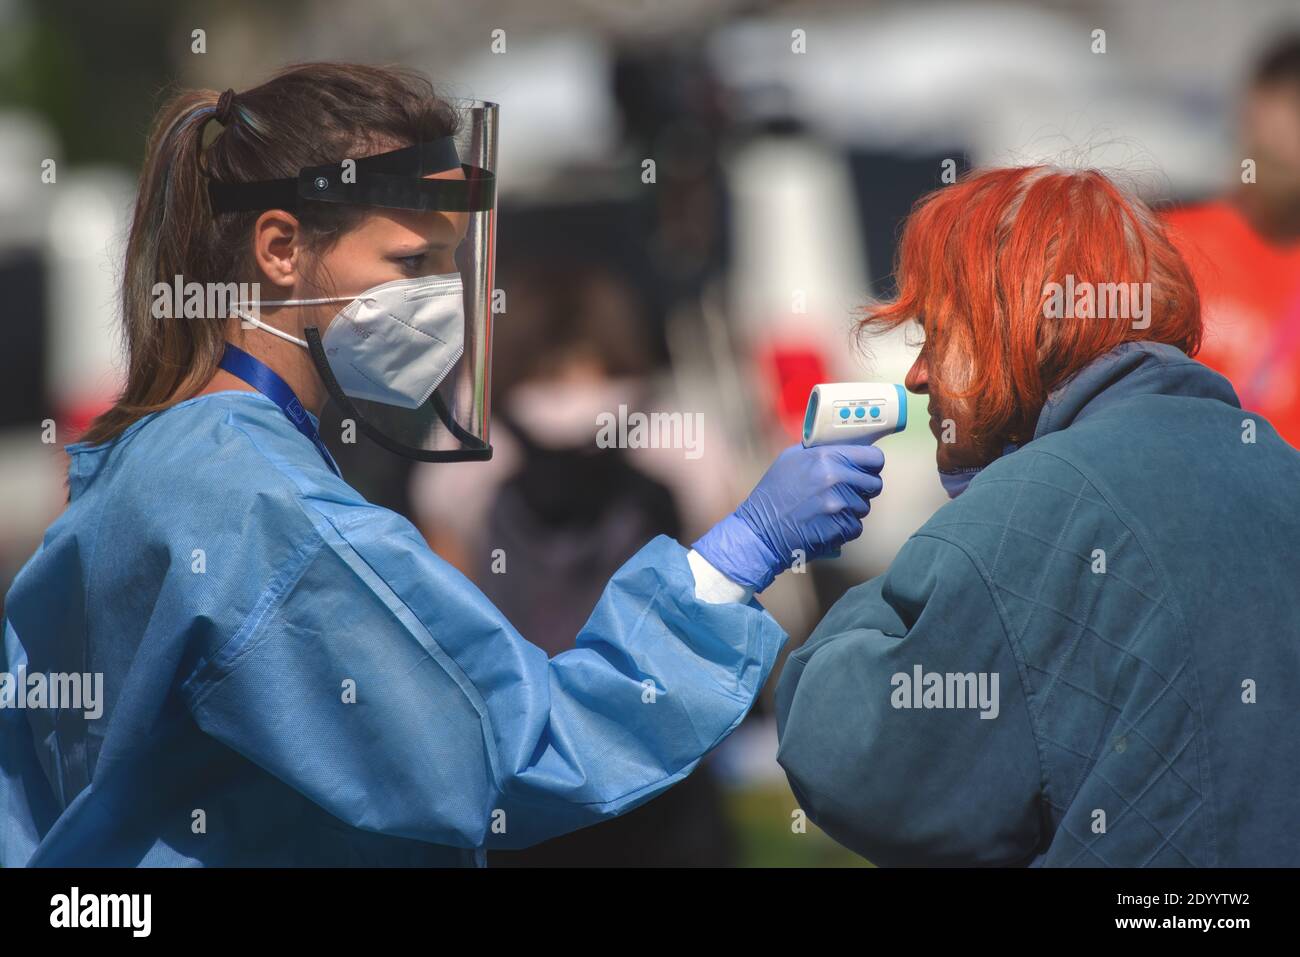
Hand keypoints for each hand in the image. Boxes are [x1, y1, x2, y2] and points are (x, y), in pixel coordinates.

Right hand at [692, 443, 884, 590]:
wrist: (760, 532)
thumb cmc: (773, 494)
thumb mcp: (790, 459)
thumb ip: (820, 451)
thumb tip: (845, 446)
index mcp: (826, 457)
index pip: (873, 457)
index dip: (872, 464)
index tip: (867, 468)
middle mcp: (836, 479)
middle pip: (874, 483)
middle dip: (863, 488)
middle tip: (846, 491)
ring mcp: (839, 505)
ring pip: (864, 506)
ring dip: (852, 509)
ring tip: (828, 509)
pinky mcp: (840, 528)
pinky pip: (856, 526)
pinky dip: (845, 528)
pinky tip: (825, 524)